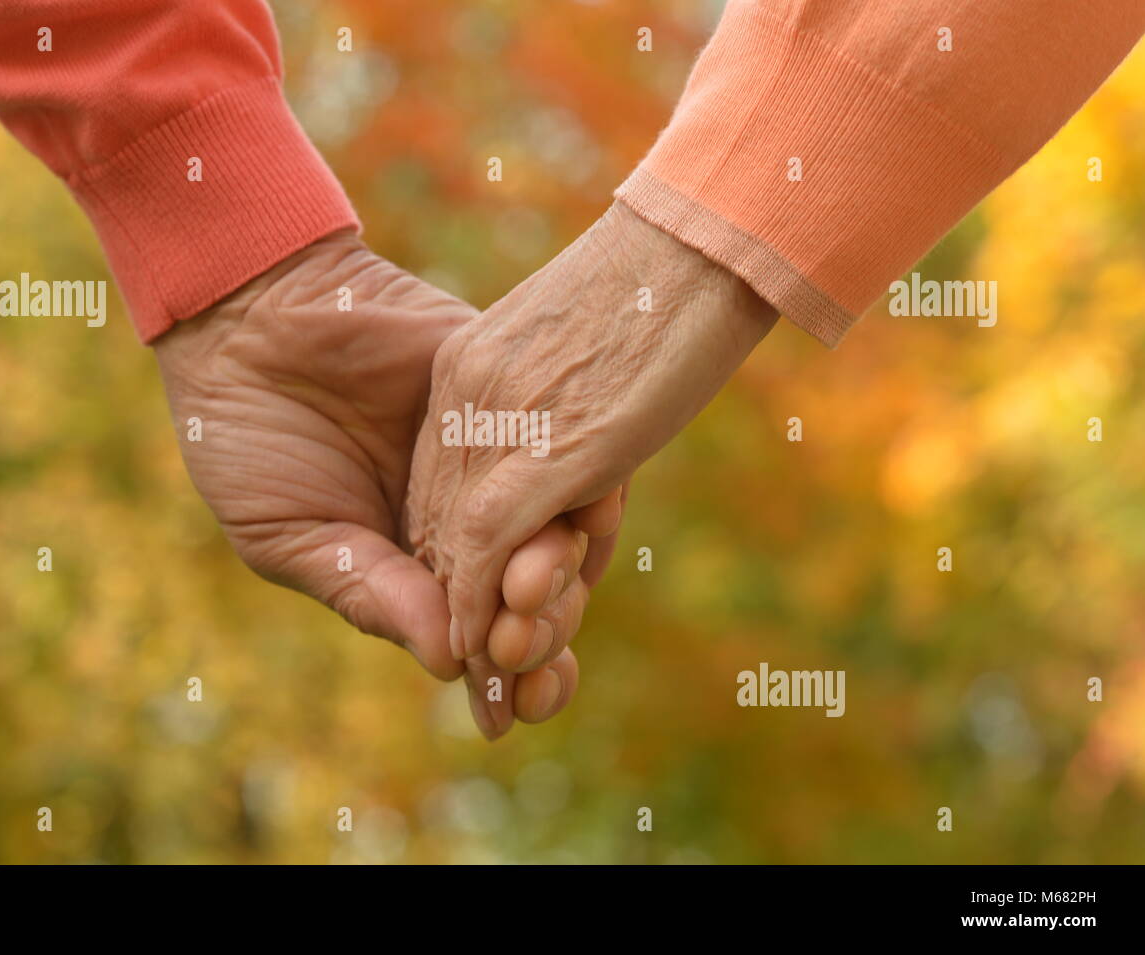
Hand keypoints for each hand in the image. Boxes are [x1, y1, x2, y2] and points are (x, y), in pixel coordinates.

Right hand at [152, 231, 589, 734]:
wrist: (251, 315)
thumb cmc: (247, 437)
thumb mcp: (291, 535)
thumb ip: (368, 591)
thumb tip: (447, 662)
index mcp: (413, 564)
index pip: (479, 634)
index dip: (508, 678)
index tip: (514, 710)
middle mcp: (465, 518)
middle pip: (533, 594)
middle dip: (543, 634)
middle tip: (526, 647)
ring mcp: (492, 459)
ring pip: (561, 529)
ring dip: (562, 573)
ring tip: (540, 590)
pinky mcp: (510, 395)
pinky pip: (568, 446)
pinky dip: (579, 488)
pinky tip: (571, 521)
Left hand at [407, 201, 777, 660]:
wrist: (704, 234)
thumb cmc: (668, 283)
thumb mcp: (585, 345)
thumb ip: (555, 398)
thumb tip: (570, 461)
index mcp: (470, 371)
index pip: (443, 487)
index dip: (457, 560)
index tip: (480, 614)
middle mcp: (469, 397)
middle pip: (440, 523)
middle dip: (457, 608)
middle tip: (478, 676)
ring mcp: (503, 418)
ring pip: (458, 543)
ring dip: (475, 627)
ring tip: (492, 690)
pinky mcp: (548, 442)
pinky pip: (486, 538)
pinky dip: (479, 603)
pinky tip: (483, 654)